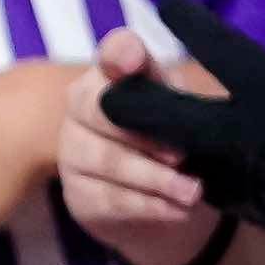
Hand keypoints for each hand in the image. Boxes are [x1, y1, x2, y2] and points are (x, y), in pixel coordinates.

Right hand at [57, 28, 226, 264]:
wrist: (156, 193)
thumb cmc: (168, 135)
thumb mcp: (179, 109)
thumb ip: (173, 95)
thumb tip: (169, 96)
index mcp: (112, 73)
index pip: (113, 53)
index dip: (121, 54)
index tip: (135, 60)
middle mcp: (81, 106)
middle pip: (101, 112)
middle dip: (144, 136)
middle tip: (182, 155)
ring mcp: (72, 151)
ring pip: (106, 160)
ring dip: (154, 178)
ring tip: (191, 192)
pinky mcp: (77, 194)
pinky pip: (110, 199)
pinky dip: (148, 206)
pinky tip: (177, 211)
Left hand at [97, 0, 264, 264]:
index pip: (213, 45)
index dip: (184, 18)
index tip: (163, 0)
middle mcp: (251, 137)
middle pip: (165, 116)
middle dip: (131, 102)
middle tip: (106, 91)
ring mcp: (256, 185)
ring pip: (187, 164)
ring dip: (167, 150)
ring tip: (147, 137)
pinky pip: (225, 198)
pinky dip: (212, 184)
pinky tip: (205, 176)